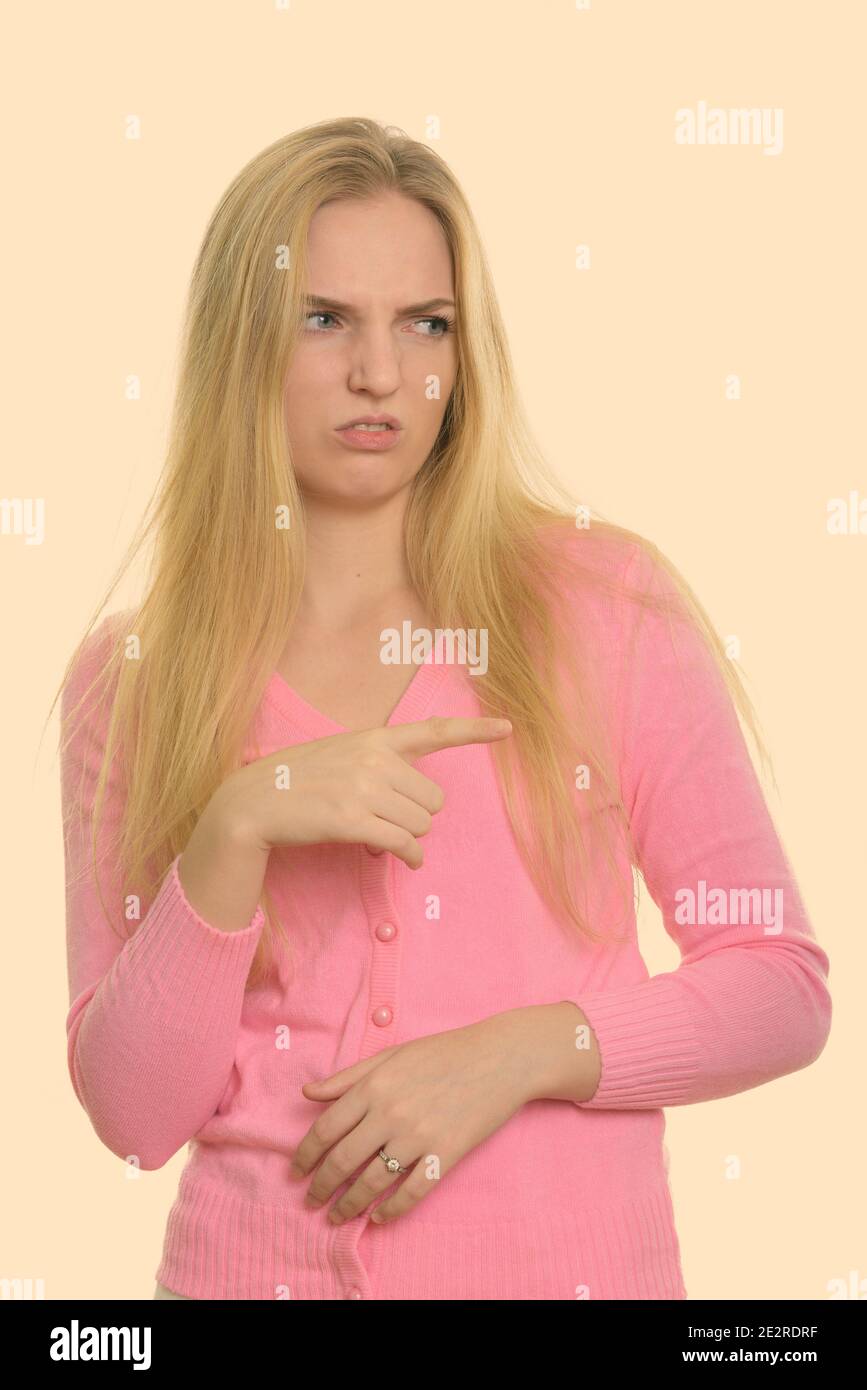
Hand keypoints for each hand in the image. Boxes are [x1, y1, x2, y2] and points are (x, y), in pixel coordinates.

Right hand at [210, 715, 512, 870]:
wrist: (252, 803)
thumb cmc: (298, 783)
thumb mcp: (340, 756)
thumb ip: (378, 768)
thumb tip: (411, 811)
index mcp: (374, 738)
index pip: (433, 731)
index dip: (475, 732)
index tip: (508, 729)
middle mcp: (373, 759)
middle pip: (433, 799)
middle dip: (417, 816)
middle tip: (387, 821)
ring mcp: (362, 789)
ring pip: (421, 824)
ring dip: (409, 838)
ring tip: (381, 836)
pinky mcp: (352, 820)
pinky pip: (403, 844)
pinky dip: (409, 857)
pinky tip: (403, 860)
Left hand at [288, 1011, 540, 1225]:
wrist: (499, 1059)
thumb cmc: (444, 1053)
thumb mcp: (391, 1055)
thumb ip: (348, 1077)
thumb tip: (308, 1093)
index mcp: (374, 1086)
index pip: (326, 1129)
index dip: (305, 1155)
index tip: (296, 1172)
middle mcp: (390, 1113)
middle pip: (342, 1161)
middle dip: (321, 1187)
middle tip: (311, 1201)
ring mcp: (419, 1136)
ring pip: (372, 1182)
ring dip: (349, 1205)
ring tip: (338, 1216)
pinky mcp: (445, 1154)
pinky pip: (411, 1192)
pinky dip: (391, 1210)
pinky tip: (379, 1217)